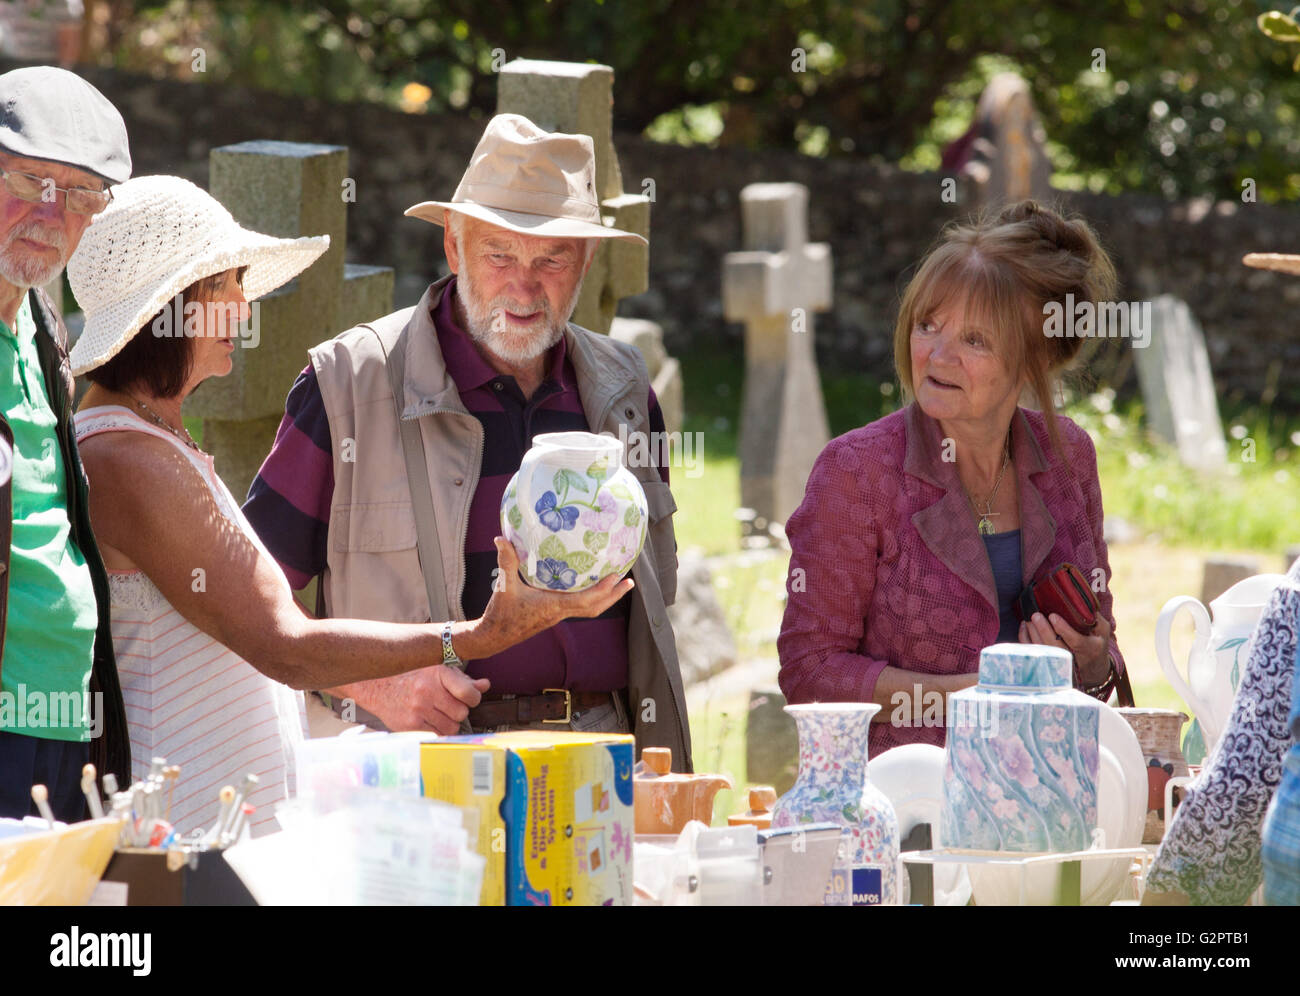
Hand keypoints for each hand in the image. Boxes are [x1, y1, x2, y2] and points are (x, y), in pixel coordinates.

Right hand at [353, 665, 490, 734]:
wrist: (378, 687)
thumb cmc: (412, 677)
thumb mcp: (437, 672)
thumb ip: (463, 681)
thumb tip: (485, 685)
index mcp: (438, 673)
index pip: (469, 693)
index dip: (472, 698)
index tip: (468, 698)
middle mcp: (427, 690)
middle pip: (462, 713)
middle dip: (458, 712)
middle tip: (447, 706)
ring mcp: (418, 709)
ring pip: (451, 727)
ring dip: (448, 723)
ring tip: (437, 713)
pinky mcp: (410, 725)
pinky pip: (437, 735)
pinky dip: (437, 731)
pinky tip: (429, 721)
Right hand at [471, 537, 634, 657]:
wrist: (494, 637)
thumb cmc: (500, 613)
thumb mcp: (503, 585)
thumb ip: (506, 561)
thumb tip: (500, 538)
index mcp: (553, 606)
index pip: (586, 601)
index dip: (604, 590)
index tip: (617, 577)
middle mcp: (560, 612)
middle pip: (595, 608)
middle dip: (614, 596)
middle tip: (629, 581)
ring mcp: (558, 615)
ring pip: (589, 609)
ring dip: (606, 598)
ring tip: (619, 584)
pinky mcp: (553, 615)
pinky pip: (579, 607)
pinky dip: (591, 598)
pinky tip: (590, 586)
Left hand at [1018, 611, 1112, 684]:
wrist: (1093, 669)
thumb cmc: (1096, 644)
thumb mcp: (1102, 631)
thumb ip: (1095, 618)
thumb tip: (1082, 602)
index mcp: (1090, 649)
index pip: (1076, 641)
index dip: (1063, 629)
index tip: (1053, 616)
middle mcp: (1075, 659)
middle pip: (1056, 647)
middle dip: (1044, 630)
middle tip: (1036, 615)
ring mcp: (1060, 664)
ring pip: (1044, 651)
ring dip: (1033, 634)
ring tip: (1028, 619)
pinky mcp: (1049, 665)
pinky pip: (1034, 654)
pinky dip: (1026, 640)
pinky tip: (1024, 626)